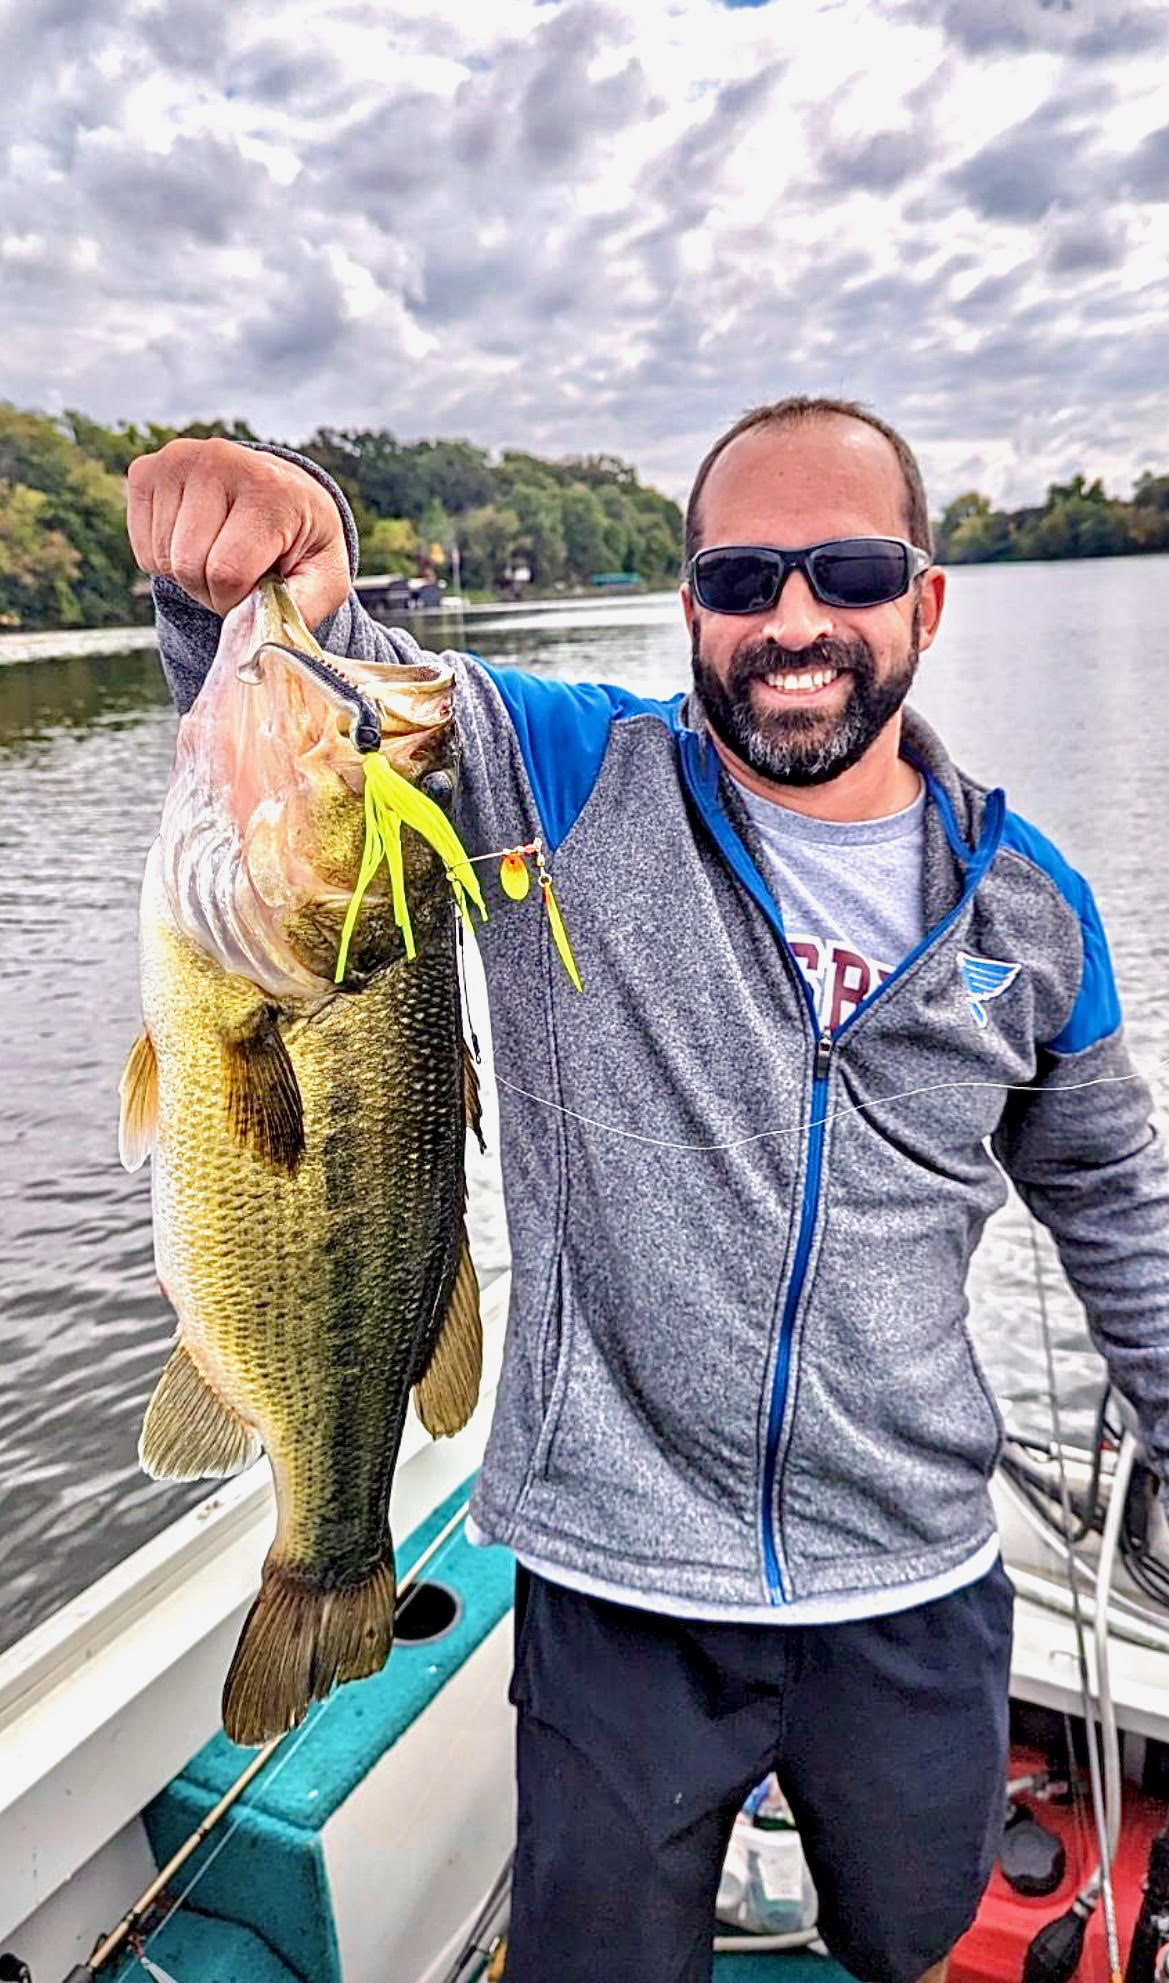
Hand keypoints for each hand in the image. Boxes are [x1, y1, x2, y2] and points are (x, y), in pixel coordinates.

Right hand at [126, 438, 351, 627]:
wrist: (283, 494)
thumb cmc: (302, 541)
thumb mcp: (325, 578)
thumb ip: (303, 609)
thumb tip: (264, 639)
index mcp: (269, 487)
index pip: (226, 572)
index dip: (236, 600)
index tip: (257, 588)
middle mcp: (219, 460)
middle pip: (188, 566)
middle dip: (211, 590)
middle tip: (238, 574)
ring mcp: (178, 459)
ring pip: (163, 559)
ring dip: (189, 575)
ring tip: (219, 554)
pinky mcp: (146, 470)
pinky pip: (143, 549)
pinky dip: (165, 561)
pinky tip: (195, 540)